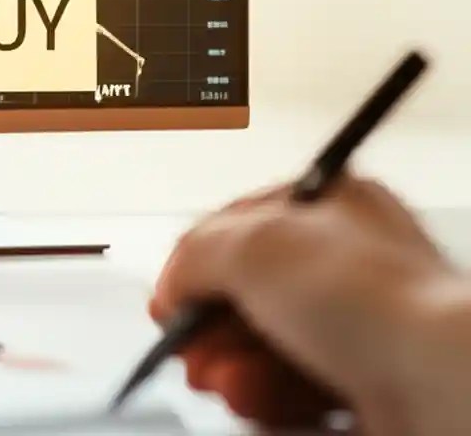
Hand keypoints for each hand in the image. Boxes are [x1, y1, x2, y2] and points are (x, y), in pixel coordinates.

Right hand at [150, 176, 464, 434]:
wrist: (444, 388)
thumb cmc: (375, 301)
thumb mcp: (252, 245)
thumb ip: (192, 254)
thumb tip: (171, 287)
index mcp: (332, 209)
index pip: (241, 228)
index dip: (197, 264)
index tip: (172, 298)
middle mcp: (350, 270)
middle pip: (248, 300)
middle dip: (210, 331)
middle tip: (195, 351)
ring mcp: (361, 338)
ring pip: (266, 356)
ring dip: (233, 373)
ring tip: (232, 385)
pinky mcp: (367, 398)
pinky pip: (293, 403)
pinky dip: (266, 407)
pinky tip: (260, 404)